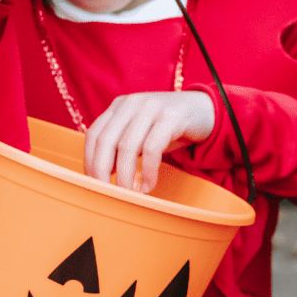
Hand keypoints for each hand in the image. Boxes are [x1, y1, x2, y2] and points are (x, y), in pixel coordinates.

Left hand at [83, 91, 215, 193]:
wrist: (206, 111)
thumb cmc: (172, 128)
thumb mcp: (144, 133)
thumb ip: (125, 146)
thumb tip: (104, 172)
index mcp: (120, 106)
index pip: (95, 134)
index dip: (90, 160)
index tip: (93, 182)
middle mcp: (132, 104)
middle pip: (106, 140)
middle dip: (102, 170)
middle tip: (106, 192)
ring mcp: (151, 108)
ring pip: (127, 146)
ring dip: (125, 174)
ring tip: (129, 193)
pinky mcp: (171, 118)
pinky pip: (153, 148)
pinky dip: (148, 171)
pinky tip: (149, 185)